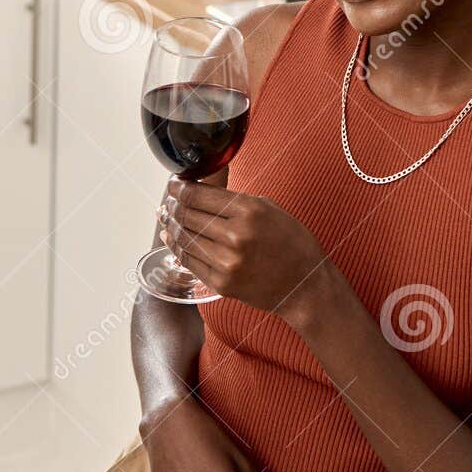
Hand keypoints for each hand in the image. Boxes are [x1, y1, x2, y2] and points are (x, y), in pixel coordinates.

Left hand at [160, 178, 330, 322]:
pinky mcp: (221, 283)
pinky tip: (172, 239)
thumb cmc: (291, 243)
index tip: (173, 185)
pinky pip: (190, 261)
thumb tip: (200, 190)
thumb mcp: (269, 208)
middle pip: (187, 215)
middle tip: (167, 201)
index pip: (198, 195)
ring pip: (185, 238)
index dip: (179, 189)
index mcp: (249, 211)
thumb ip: (234, 199)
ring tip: (165, 217)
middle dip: (173, 206)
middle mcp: (235, 236)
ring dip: (172, 226)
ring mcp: (226, 262)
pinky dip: (177, 248)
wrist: (305, 286)